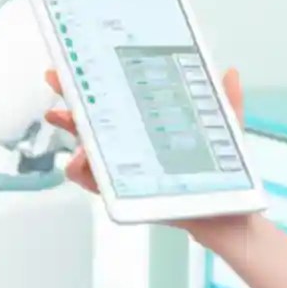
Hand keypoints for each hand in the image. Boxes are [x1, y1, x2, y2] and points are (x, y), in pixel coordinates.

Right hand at [43, 67, 254, 239]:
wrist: (229, 218)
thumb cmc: (225, 177)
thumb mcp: (228, 131)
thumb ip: (227, 101)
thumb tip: (230, 72)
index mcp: (148, 127)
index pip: (114, 102)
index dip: (91, 85)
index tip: (71, 70)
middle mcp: (131, 148)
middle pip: (92, 124)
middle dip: (69, 109)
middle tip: (56, 96)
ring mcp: (125, 172)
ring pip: (86, 154)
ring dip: (76, 141)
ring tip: (77, 136)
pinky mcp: (125, 193)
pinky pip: (94, 183)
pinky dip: (85, 173)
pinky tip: (85, 163)